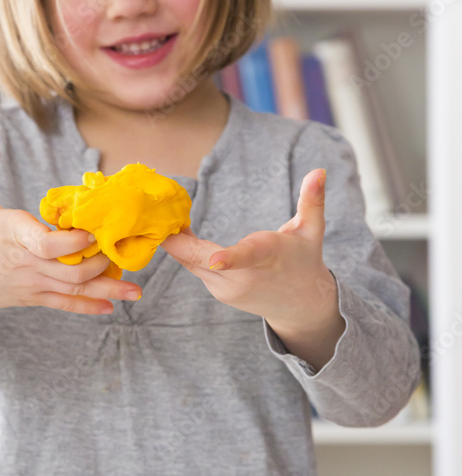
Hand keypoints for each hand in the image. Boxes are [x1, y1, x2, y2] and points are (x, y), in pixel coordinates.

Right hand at [0, 131, 142, 325]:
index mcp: (13, 236)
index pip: (47, 245)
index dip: (73, 243)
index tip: (93, 234)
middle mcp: (25, 263)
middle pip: (70, 270)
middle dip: (101, 264)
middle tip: (125, 250)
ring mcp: (30, 283)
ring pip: (72, 290)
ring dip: (106, 290)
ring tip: (135, 291)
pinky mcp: (32, 297)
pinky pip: (63, 304)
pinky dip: (88, 306)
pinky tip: (111, 306)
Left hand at [161, 168, 344, 367]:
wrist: (300, 305)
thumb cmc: (306, 260)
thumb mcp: (312, 230)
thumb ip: (313, 200)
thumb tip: (319, 170)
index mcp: (268, 257)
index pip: (249, 258)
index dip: (230, 258)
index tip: (214, 260)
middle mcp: (243, 278)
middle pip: (203, 259)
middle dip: (177, 240)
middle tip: (155, 213)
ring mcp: (227, 289)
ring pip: (191, 262)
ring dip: (174, 241)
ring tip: (156, 215)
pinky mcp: (217, 291)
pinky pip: (193, 266)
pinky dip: (180, 249)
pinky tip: (168, 230)